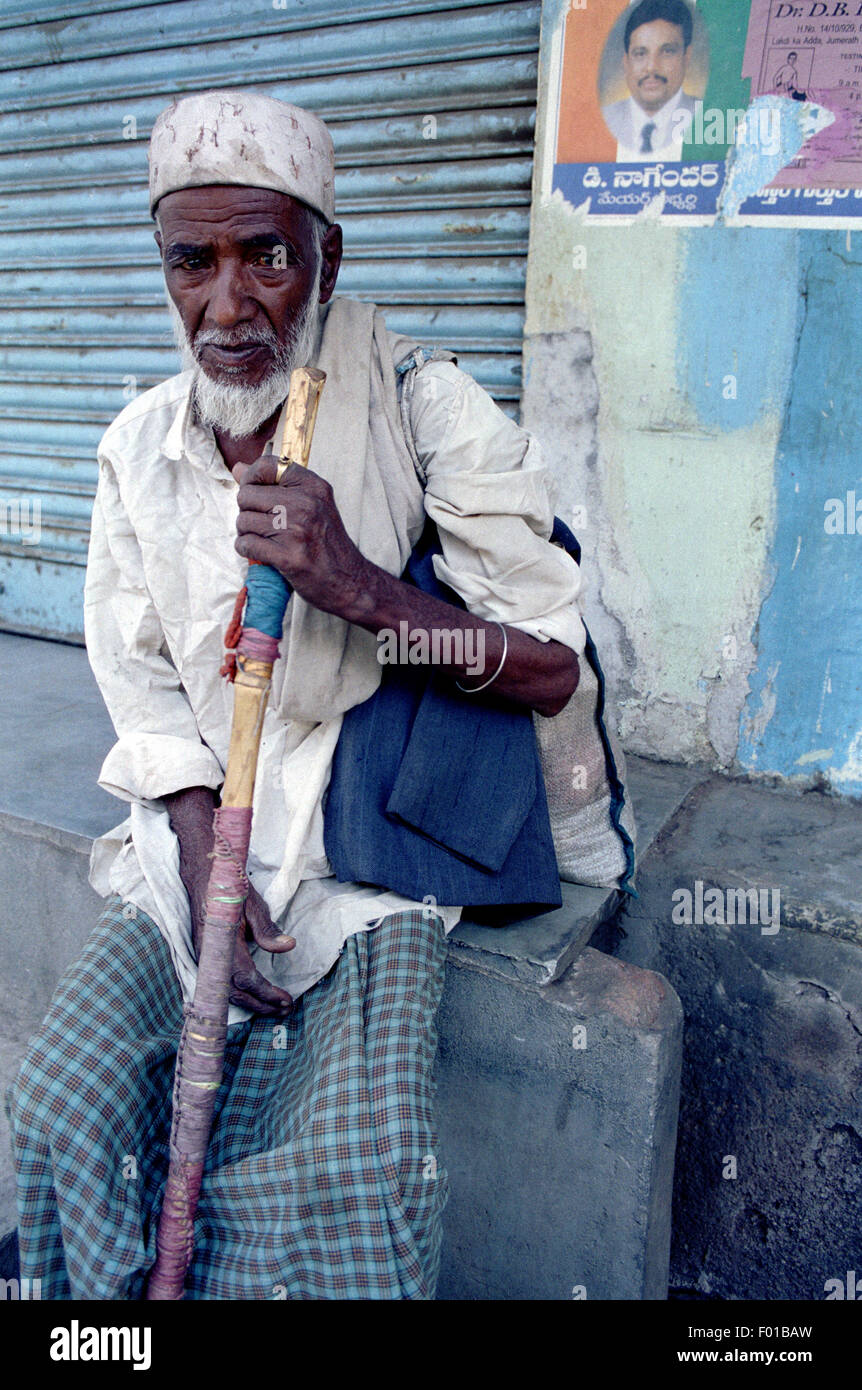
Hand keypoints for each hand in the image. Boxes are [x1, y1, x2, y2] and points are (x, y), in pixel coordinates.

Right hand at [191, 879, 295, 1016]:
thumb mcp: (252, 904)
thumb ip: (267, 929)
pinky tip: (253, 998)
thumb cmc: (228, 889)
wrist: (201, 876)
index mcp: (223, 943)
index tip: (285, 1000)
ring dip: (252, 1003)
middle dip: (261, 1005)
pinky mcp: (206, 958)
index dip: (266, 993)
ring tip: (275, 1007)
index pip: (245, 978)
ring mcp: (205, 959)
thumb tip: (288, 946)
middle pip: (235, 993)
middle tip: (285, 1009)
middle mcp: (210, 956)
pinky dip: (239, 995)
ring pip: (227, 992)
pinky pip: (221, 985)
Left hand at [233, 454, 370, 618]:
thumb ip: (276, 485)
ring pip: (243, 521)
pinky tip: (260, 553)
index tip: (255, 494)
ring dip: (246, 533)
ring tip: (263, 540)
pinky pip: (246, 544)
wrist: (349, 581)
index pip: (266, 466)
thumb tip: (238, 468)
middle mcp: (306, 504)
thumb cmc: (327, 544)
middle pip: (247, 495)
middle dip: (247, 511)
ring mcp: (296, 530)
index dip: (251, 479)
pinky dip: (246, 550)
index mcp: (313, 487)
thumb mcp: (312, 505)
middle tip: (261, 524)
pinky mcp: (287, 556)